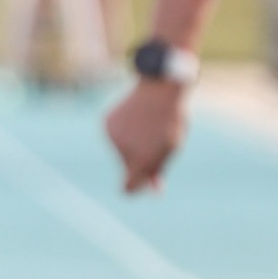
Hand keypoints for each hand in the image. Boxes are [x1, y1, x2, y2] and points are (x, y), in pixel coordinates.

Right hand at [104, 79, 187, 193]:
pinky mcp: (106, 123)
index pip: (128, 187)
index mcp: (142, 160)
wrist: (159, 89)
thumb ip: (158, 169)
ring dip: (132, 144)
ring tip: (145, 126)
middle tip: (155, 143)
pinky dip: (124, 132)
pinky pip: (115, 136)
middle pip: (128, 166)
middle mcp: (123, 151)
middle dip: (139, 159)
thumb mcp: (171, 147)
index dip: (135, 186)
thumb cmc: (170, 120)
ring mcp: (113, 137)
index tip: (142, 181)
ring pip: (121, 150)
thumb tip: (153, 190)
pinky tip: (135, 119)